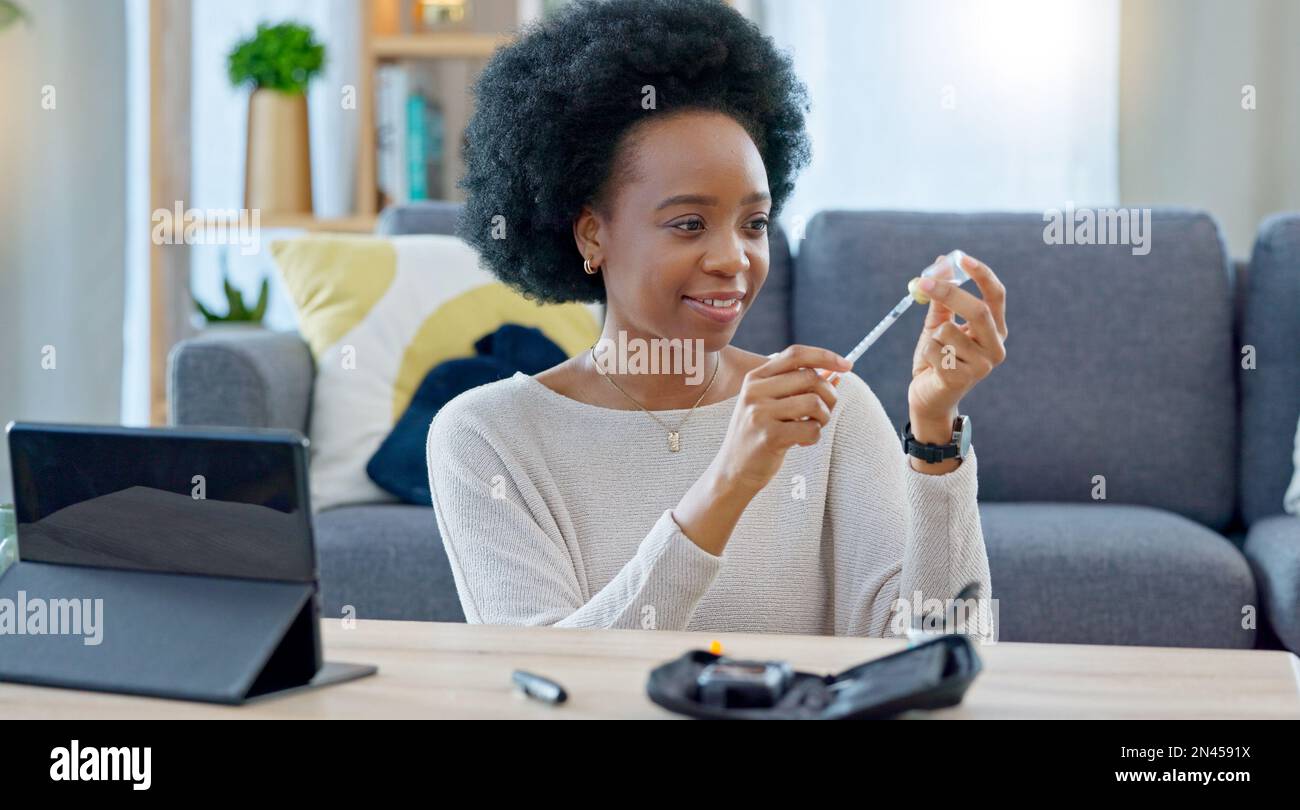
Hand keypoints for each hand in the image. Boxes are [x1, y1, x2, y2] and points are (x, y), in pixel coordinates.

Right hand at [711, 344, 850, 494]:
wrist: (733, 470)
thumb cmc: (759, 434)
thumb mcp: (772, 405)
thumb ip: (799, 388)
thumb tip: (836, 374)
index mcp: (755, 378)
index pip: (796, 354)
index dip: (825, 356)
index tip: (847, 366)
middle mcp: (755, 391)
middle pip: (810, 377)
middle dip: (829, 395)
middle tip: (825, 411)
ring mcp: (759, 413)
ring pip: (814, 402)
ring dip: (824, 417)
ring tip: (813, 426)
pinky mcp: (769, 436)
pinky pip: (811, 428)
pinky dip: (815, 436)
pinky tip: (802, 441)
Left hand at [908, 253, 1007, 442]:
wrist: (928, 397)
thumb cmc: (938, 358)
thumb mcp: (940, 325)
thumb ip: (943, 298)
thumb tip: (942, 262)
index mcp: (995, 331)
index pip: (996, 297)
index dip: (982, 276)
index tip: (963, 258)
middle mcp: (995, 348)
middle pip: (977, 311)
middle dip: (950, 293)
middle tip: (923, 281)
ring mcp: (982, 366)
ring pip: (948, 331)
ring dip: (933, 337)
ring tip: (936, 353)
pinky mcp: (962, 379)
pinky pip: (934, 350)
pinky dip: (926, 353)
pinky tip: (932, 367)